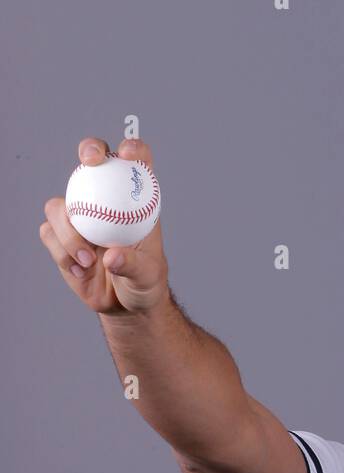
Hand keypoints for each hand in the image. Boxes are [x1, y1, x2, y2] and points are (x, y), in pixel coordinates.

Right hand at [39, 135, 168, 314]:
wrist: (123, 305)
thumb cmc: (143, 284)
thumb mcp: (147, 277)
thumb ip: (133, 265)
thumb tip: (112, 257)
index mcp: (134, 200)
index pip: (136, 163)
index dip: (132, 149)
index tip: (128, 154)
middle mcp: (104, 198)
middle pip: (92, 158)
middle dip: (90, 149)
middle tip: (90, 161)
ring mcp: (78, 214)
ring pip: (59, 206)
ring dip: (69, 233)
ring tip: (87, 261)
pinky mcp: (59, 235)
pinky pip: (50, 234)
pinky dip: (63, 254)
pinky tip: (80, 271)